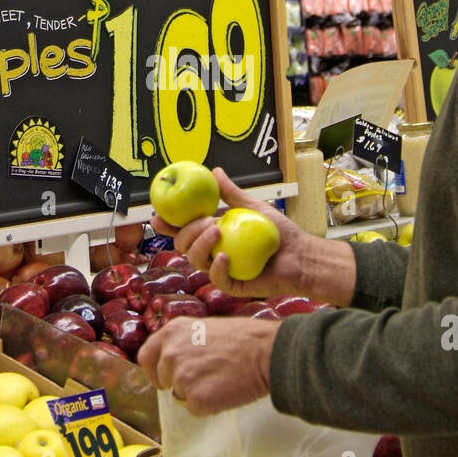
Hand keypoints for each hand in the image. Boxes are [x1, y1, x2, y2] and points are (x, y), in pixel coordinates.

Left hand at [137, 316, 279, 416]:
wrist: (266, 351)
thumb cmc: (244, 338)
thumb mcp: (205, 328)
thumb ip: (185, 342)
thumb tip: (177, 361)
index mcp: (171, 332)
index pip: (146, 356)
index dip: (155, 370)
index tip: (164, 378)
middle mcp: (170, 354)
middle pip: (164, 379)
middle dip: (181, 382)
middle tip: (206, 378)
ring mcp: (181, 377)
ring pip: (180, 395)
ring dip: (197, 393)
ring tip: (221, 380)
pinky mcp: (195, 399)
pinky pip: (195, 409)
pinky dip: (209, 406)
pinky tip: (225, 391)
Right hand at [150, 166, 318, 300]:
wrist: (299, 255)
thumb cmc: (278, 232)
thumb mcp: (252, 207)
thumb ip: (231, 193)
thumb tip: (215, 171)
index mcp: (212, 234)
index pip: (184, 229)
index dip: (167, 225)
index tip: (157, 216)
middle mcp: (212, 252)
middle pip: (183, 245)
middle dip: (187, 232)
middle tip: (206, 222)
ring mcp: (220, 269)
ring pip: (195, 260)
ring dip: (201, 245)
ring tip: (217, 232)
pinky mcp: (232, 284)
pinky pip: (216, 277)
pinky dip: (217, 267)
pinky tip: (225, 256)